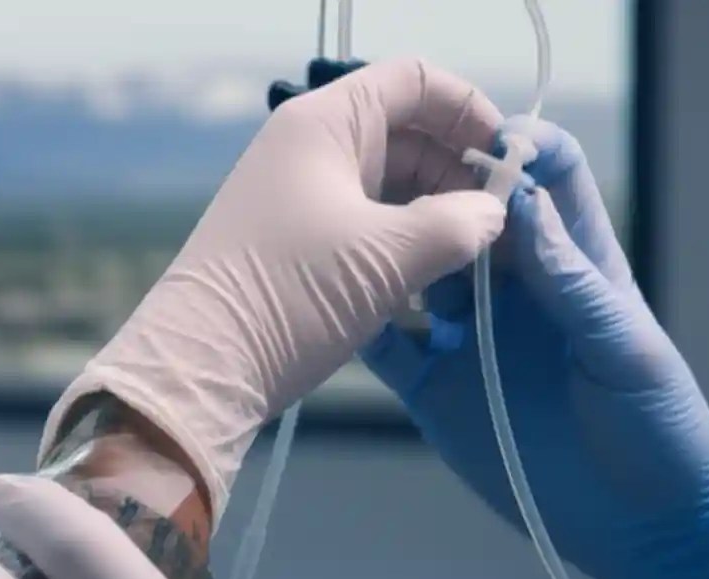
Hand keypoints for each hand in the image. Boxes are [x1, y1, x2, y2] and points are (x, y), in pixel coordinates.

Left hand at [45, 58, 506, 520]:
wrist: (199, 368)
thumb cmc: (290, 296)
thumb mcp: (387, 257)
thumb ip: (457, 225)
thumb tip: (493, 215)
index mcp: (325, 123)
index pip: (415, 81)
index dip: (470, 109)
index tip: (509, 159)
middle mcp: (310, 148)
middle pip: (408, 133)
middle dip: (461, 171)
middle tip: (505, 223)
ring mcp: (300, 196)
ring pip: (390, 184)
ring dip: (438, 214)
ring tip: (480, 257)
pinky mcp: (296, 243)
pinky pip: (367, 224)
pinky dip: (406, 243)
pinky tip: (438, 281)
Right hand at [361, 117, 708, 578]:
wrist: (639, 527)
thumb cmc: (657, 429)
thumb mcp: (624, 350)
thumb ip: (573, 281)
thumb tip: (522, 202)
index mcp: (574, 264)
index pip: (545, 179)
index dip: (514, 147)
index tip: (473, 135)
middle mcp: (514, 288)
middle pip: (464, 212)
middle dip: (432, 186)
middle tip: (392, 176)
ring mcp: (467, 335)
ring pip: (415, 267)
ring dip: (390, 245)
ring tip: (356, 230)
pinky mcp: (433, 386)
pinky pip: (385, 345)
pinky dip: (358, 322)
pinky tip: (332, 306)